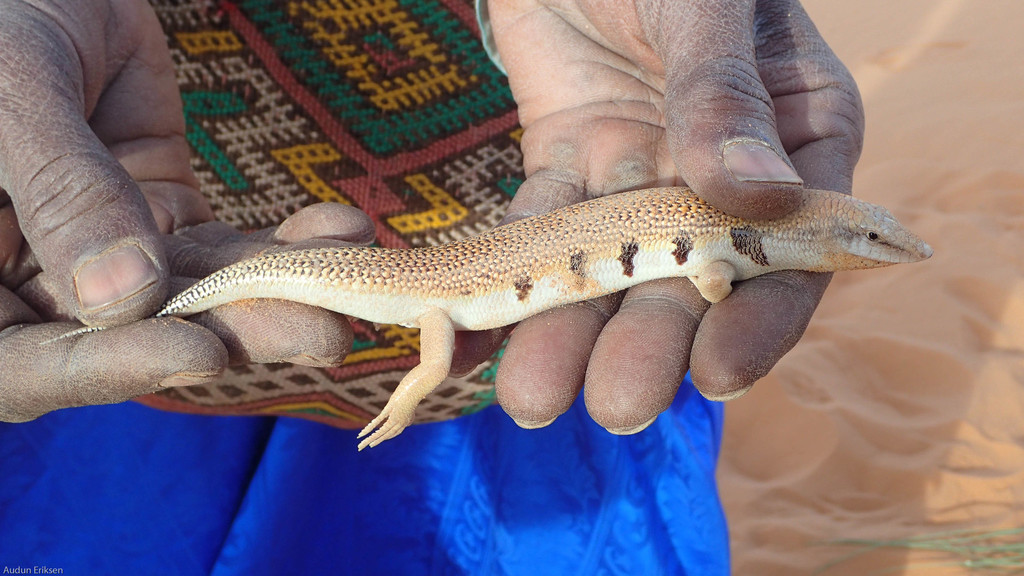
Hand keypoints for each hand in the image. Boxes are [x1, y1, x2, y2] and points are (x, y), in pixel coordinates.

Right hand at [0, 0, 374, 421]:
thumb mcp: (7, 96)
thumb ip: (61, 191)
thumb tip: (128, 297)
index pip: (30, 364)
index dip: (113, 369)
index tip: (199, 354)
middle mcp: (33, 284)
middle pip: (133, 338)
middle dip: (232, 333)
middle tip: (321, 332)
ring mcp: (107, 251)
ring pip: (194, 294)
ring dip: (278, 291)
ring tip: (351, 280)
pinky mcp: (164, 213)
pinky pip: (225, 243)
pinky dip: (285, 242)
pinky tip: (341, 231)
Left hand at [481, 0, 863, 430]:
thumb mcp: (705, 4)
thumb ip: (726, 93)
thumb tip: (758, 196)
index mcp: (796, 132)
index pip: (794, 243)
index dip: (762, 314)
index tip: (721, 373)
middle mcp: (718, 168)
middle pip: (691, 272)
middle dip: (653, 343)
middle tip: (618, 407)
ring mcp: (640, 171)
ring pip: (607, 264)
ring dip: (573, 329)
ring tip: (537, 397)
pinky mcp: (568, 164)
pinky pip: (537, 229)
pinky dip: (508, 276)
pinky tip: (480, 328)